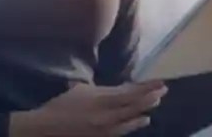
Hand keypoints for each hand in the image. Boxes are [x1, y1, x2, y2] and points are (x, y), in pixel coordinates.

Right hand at [9, 81, 168, 136]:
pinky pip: (124, 130)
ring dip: (145, 110)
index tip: (160, 82)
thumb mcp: (81, 90)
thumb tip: (120, 90)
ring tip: (156, 102)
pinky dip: (135, 123)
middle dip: (151, 97)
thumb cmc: (62, 105)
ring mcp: (107, 129)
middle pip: (135, 105)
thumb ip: (102, 90)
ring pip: (132, 119)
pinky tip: (143, 119)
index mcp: (101, 98)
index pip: (131, 92)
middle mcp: (107, 114)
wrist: (48, 128)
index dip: (147, 87)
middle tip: (163, 90)